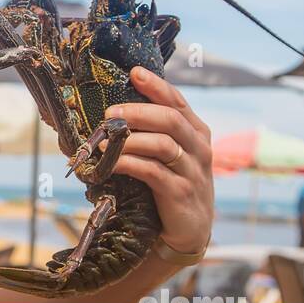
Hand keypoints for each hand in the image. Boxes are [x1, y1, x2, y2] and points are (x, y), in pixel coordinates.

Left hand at [101, 67, 214, 253]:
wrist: (189, 229)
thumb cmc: (172, 184)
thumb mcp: (169, 155)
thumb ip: (153, 133)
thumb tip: (114, 112)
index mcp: (196, 131)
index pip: (177, 102)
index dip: (156, 86)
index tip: (134, 73)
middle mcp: (199, 147)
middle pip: (170, 120)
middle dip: (137, 112)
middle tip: (109, 114)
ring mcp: (192, 171)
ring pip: (163, 144)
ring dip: (130, 140)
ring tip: (104, 141)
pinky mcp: (180, 193)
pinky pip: (153, 172)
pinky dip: (129, 164)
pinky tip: (111, 163)